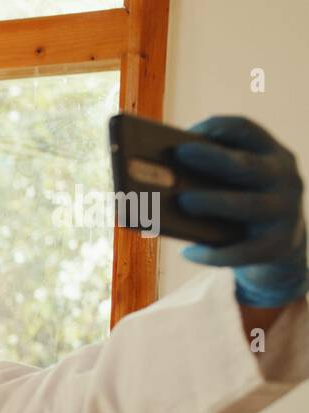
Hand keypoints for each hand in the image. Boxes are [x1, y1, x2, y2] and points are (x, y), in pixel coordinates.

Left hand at [175, 115, 306, 307]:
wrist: (279, 246)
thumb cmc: (240, 204)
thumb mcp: (233, 182)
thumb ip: (207, 173)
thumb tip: (158, 176)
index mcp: (270, 154)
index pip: (245, 130)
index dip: (216, 127)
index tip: (186, 130)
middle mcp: (284, 178)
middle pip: (247, 165)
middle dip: (213, 158)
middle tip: (180, 153)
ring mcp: (284, 212)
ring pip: (246, 205)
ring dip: (213, 202)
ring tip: (182, 200)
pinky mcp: (278, 245)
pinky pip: (242, 251)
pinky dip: (213, 253)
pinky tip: (186, 252)